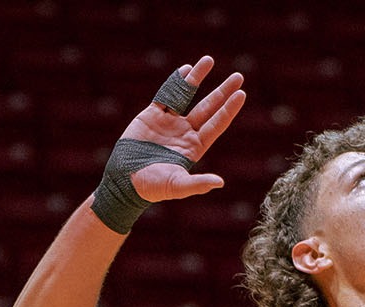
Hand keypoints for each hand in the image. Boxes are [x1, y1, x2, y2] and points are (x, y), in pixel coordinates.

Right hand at [118, 55, 247, 201]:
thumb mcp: (176, 186)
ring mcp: (169, 122)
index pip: (217, 124)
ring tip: (209, 60)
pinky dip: (175, 82)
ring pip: (187, 95)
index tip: (241, 94)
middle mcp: (185, 132)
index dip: (229, 109)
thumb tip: (220, 183)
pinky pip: (165, 95)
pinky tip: (185, 70)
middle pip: (208, 107)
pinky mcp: (151, 115)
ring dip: (198, 78)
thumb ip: (197, 183)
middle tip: (239, 76)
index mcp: (194, 147)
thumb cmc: (151, 187)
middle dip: (223, 91)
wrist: (123, 180)